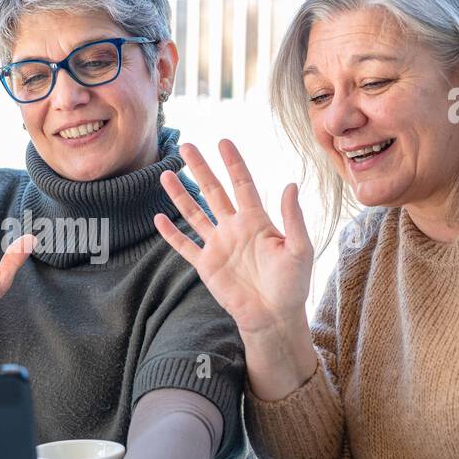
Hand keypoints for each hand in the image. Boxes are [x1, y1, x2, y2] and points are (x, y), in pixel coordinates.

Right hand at [154, 140, 313, 338]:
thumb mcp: (300, 249)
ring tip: (166, 174)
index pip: (242, 184)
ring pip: (194, 213)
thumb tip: (291, 185)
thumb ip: (293, 218)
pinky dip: (171, 234)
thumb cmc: (292, 284)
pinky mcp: (206, 265)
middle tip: (186, 146)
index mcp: (257, 221)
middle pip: (213, 191)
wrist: (274, 316)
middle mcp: (234, 228)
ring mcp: (218, 245)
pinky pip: (184, 246)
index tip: (223, 142)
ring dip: (179, 195)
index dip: (233, 163)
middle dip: (200, 168)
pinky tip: (158, 218)